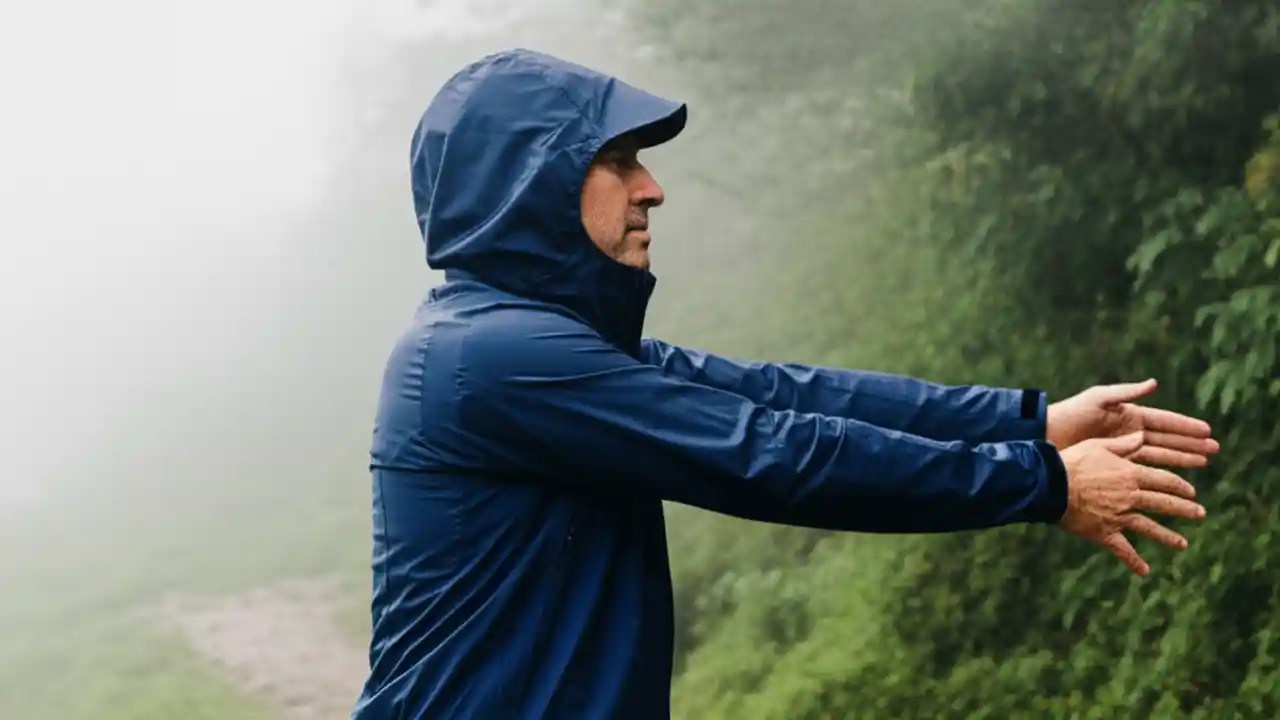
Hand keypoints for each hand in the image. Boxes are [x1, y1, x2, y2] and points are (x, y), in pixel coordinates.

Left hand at [1046, 378, 1219, 467]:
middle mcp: (1130, 431)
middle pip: (1167, 439)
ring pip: (1160, 454)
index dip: (1185, 426)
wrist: (1047, 434)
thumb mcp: (1098, 399)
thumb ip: (1126, 393)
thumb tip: (1154, 383)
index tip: (1207, 431)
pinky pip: (1144, 466)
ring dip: (1182, 458)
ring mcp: (1124, 447)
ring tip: (1204, 462)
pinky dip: (1161, 471)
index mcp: (1128, 414)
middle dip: (1190, 444)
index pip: (1164, 421)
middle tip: (1214, 450)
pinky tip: (1175, 478)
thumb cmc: (1071, 413)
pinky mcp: (1115, 461)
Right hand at [1056, 432, 1205, 576]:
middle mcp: (1130, 497)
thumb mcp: (1097, 446)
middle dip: (1184, 509)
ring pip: (1149, 528)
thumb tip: (1142, 437)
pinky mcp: (1105, 533)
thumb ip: (1123, 444)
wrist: (1050, 485)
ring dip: (1168, 537)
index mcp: (1130, 474)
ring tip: (1182, 545)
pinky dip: (1134, 562)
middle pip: (1163, 503)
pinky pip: (1122, 550)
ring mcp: (1119, 517)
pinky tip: (1145, 571)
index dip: (1179, 485)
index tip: (1191, 491)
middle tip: (1199, 513)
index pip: (1163, 480)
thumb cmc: (1071, 462)